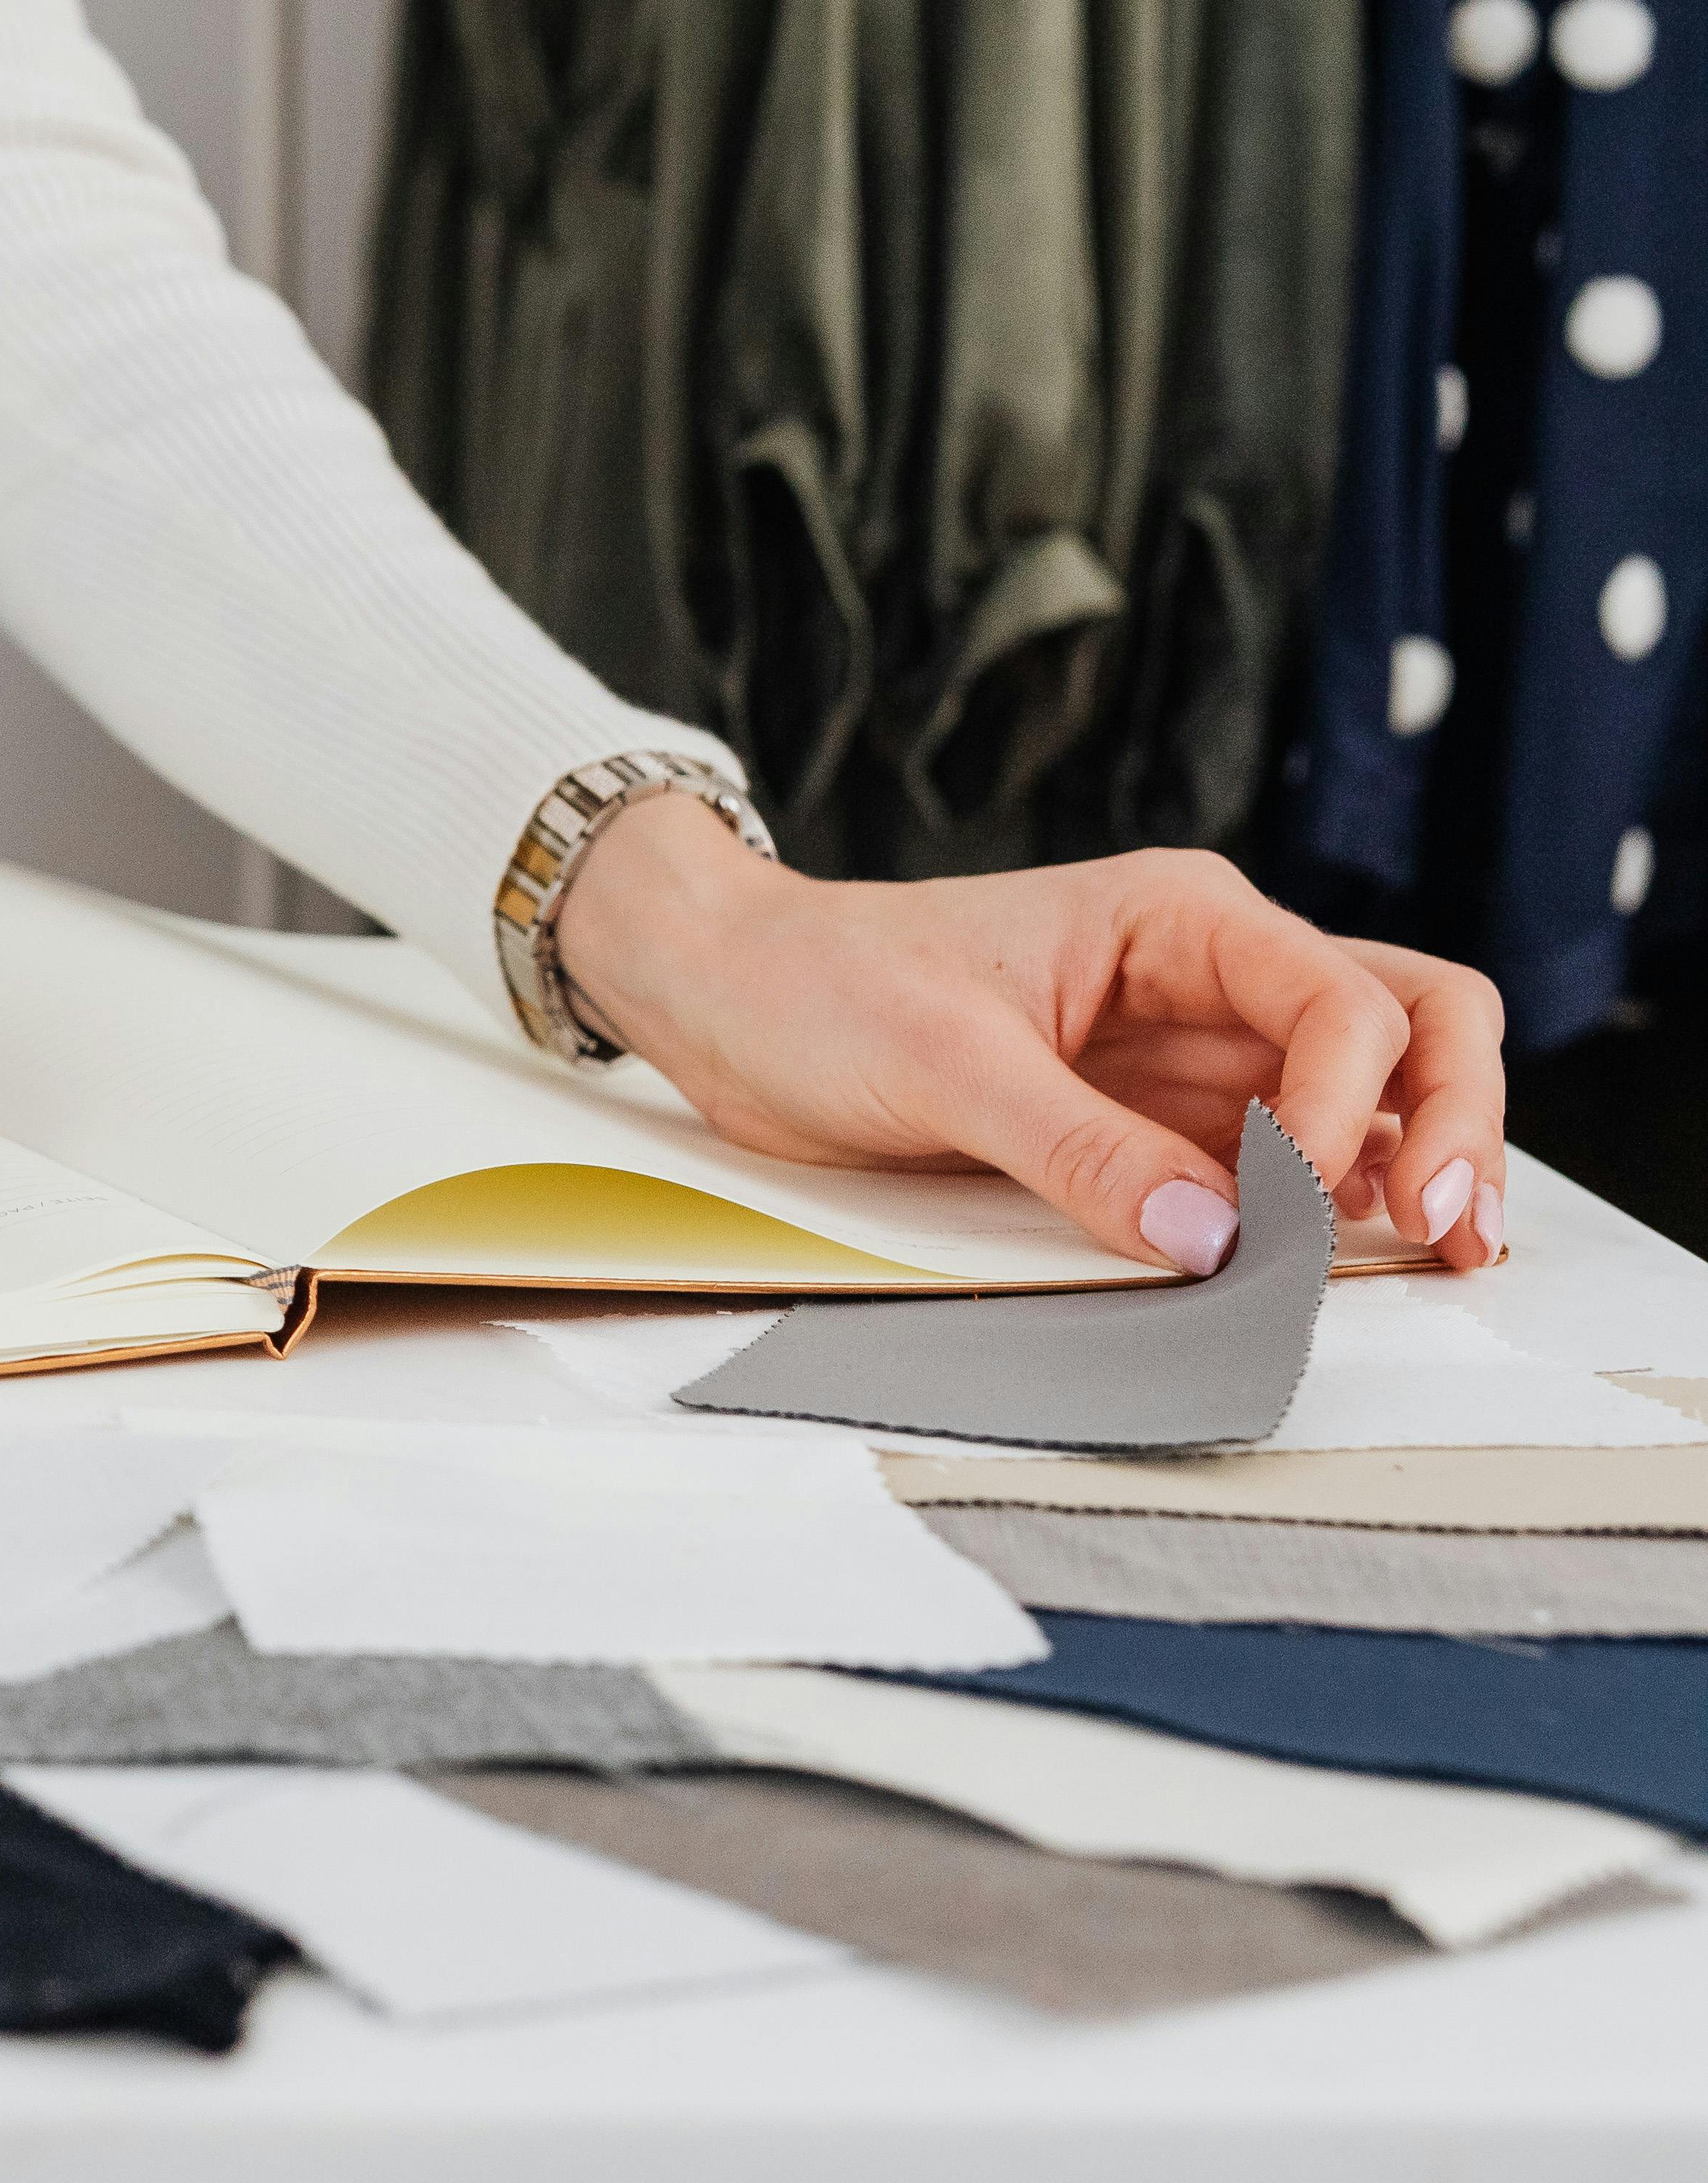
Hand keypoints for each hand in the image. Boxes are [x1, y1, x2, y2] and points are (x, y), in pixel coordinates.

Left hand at [551, 796, 1509, 1273]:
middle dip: (1456, 1120)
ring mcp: (1196, 1053)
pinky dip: (1334, 1208)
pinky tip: (1352, 1262)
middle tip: (1454, 1230)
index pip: (1344, 1001)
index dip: (1356, 1106)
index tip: (1304, 1201)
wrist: (727, 990)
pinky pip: (1286, 1161)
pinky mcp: (1161, 1123)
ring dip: (1417, 1168)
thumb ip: (1077, 1149)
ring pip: (1371, 1097)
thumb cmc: (818, 987)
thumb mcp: (939, 1065)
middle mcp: (1212, 977)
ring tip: (1436, 1259)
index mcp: (1177, 920)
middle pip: (1412, 1026)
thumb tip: (1211, 1237)